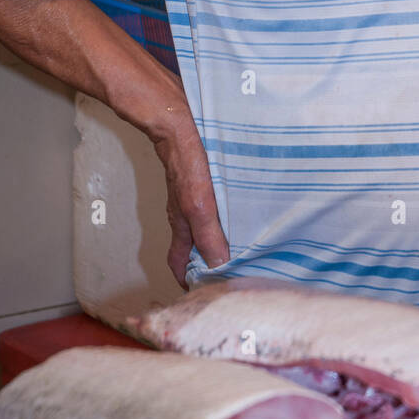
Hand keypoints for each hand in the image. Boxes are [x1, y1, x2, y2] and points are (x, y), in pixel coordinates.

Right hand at [152, 117, 229, 287]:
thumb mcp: (199, 205)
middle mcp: (185, 214)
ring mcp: (192, 196)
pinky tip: (239, 211)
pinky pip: (212, 205)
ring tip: (242, 246)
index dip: (187, 280)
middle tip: (231, 272)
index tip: (204, 293)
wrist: (176, 124)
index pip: (179, 263)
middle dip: (208, 262)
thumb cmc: (185, 164)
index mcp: (182, 225)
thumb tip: (217, 265)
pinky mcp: (201, 180)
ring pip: (204, 226)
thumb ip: (208, 235)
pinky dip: (224, 215)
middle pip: (193, 247)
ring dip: (219, 239)